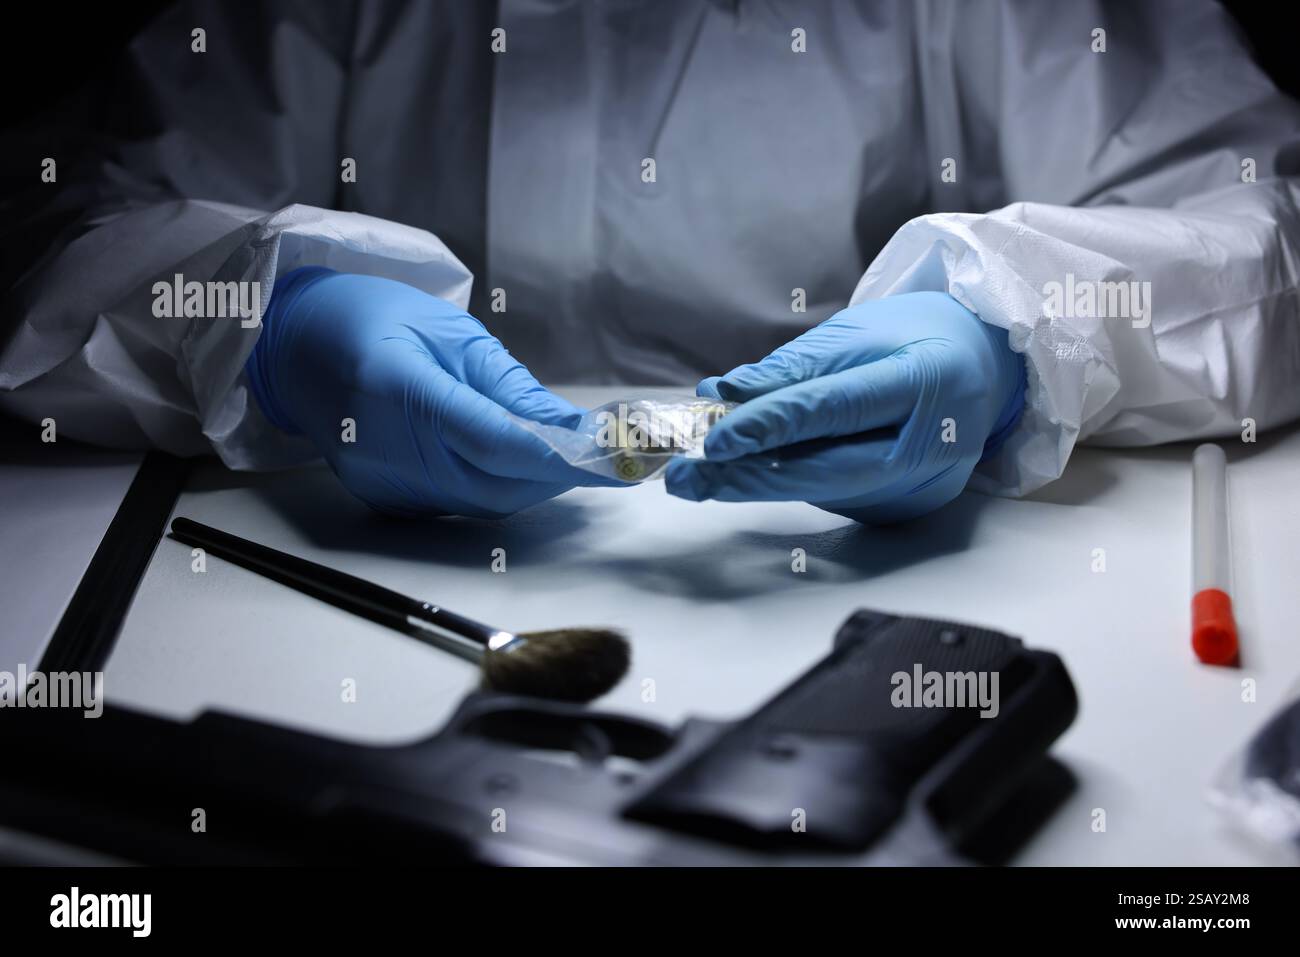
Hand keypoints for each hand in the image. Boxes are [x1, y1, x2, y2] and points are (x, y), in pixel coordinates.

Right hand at [246, 267, 613, 516]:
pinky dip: (495, 484)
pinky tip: (511, 460)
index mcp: (396, 388)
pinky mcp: (384, 499)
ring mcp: (381, 481)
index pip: (492, 441)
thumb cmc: (374, 320)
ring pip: (482, 501)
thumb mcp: (451, 332)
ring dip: (531, 482)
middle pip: (494, 483)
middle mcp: (383, 447)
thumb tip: (572, 428)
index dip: (557, 455)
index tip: (610, 458)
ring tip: (562, 452)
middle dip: (557, 473)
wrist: (298, 345)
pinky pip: (458, 503)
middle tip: (604, 456)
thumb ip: (511, 388)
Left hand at [665, 292, 1025, 522]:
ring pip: (826, 490)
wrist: (984, 367)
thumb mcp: (857, 333)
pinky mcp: (908, 505)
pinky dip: (789, 483)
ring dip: (757, 484)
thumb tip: (722, 392)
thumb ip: (791, 368)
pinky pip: (836, 495)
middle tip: (688, 478)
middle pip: (830, 470)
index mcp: (928, 380)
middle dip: (750, 478)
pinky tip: (748, 475)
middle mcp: (933, 442)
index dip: (773, 424)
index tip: (715, 437)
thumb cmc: (916, 339)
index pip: (838, 408)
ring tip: (699, 477)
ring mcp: (924, 483)